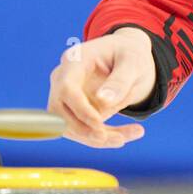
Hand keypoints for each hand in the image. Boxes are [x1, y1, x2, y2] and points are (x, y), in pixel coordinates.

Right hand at [47, 28, 154, 147]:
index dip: (80, 109)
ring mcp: (65, 97)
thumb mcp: (133, 61)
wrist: (128, 58)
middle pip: (59, 112)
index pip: (66, 88)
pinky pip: (82, 131)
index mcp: (75, 60)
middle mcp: (63, 79)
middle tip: (118, 139)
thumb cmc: (129, 54)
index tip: (99, 123)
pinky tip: (125, 136)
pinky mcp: (74, 112)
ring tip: (128, 136)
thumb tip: (104, 101)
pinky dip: (102, 139)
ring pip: (69, 127)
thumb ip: (120, 80)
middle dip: (84, 130)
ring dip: (96, 139)